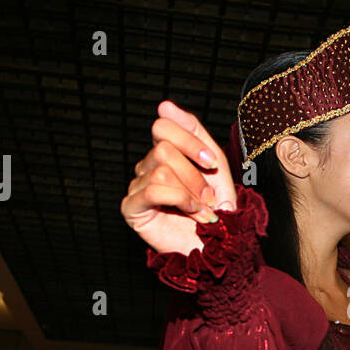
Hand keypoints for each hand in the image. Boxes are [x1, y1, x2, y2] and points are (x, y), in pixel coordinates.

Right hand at [123, 100, 237, 255]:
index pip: (162, 126)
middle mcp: (147, 166)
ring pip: (161, 170)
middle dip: (194, 175)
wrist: (217, 244)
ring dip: (191, 192)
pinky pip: (153, 190)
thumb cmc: (216, 206)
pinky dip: (180, 201)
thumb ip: (192, 131)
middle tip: (208, 196)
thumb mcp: (213, 163)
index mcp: (164, 152)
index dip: (190, 142)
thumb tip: (164, 105)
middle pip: (163, 149)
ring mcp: (137, 186)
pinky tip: (192, 213)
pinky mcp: (132, 208)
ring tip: (202, 209)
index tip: (211, 164)